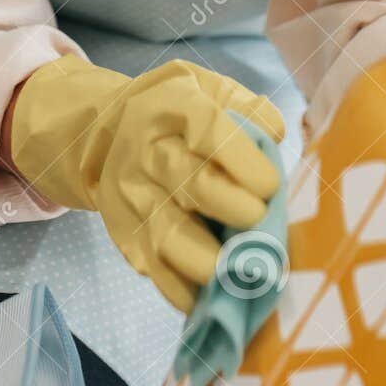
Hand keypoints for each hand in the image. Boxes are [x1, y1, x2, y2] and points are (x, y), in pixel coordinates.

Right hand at [10, 56, 284, 313]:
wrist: (111, 132)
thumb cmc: (178, 114)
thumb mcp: (210, 90)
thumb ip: (249, 110)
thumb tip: (273, 137)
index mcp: (173, 108)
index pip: (209, 130)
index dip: (243, 160)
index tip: (270, 186)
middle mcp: (145, 151)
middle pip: (192, 185)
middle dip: (236, 212)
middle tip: (264, 226)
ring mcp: (132, 197)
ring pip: (171, 236)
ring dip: (214, 262)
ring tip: (247, 272)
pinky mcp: (124, 233)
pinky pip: (157, 271)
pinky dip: (189, 291)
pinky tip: (218, 295)